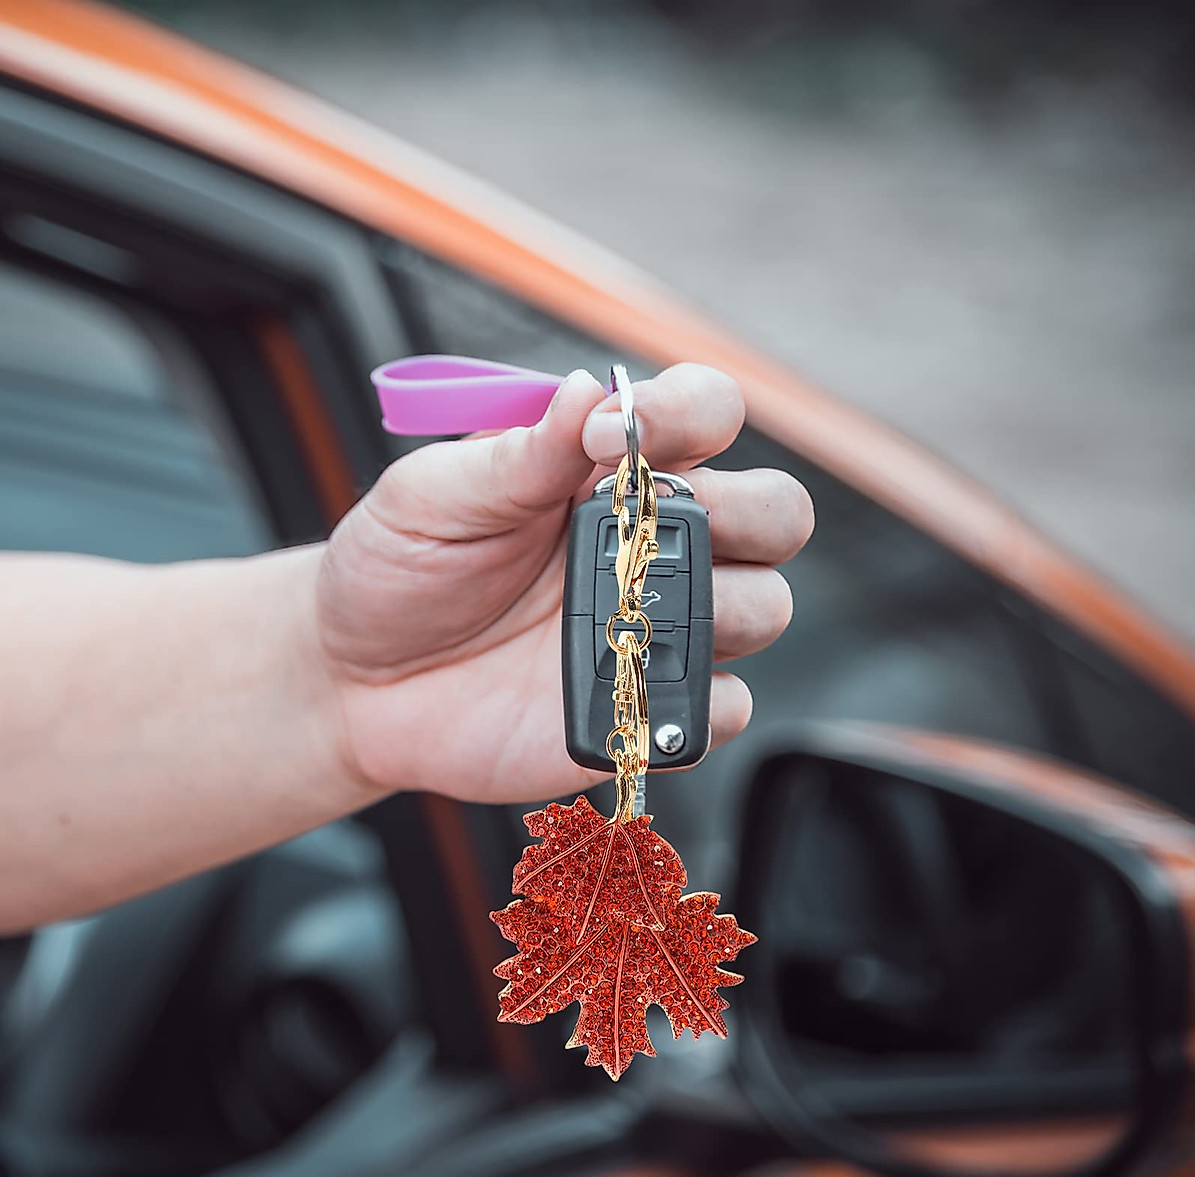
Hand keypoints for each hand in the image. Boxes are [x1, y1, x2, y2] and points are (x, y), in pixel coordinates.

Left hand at [316, 364, 812, 803]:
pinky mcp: (649, 707)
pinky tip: (626, 692)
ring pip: (766, 605)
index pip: (706, 412)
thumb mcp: (436, 494)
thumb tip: (589, 392)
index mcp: (609, 471)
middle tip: (657, 531)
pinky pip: (725, 707)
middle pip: (776, 512)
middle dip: (749, 512)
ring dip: (720, 608)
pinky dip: (697, 704)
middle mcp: (654, 542)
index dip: (688, 413)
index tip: (610, 438)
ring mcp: (660, 627)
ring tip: (622, 617)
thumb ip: (518, 452)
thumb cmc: (399, 569)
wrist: (359, 682)